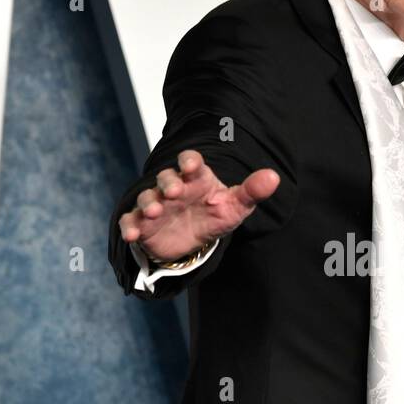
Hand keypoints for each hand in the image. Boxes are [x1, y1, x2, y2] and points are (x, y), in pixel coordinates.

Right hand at [118, 149, 280, 261]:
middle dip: (168, 182)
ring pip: (147, 197)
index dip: (189, 161)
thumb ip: (253, 191)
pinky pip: (131, 221)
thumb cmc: (215, 215)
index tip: (191, 166)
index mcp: (196, 178)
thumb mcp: (237, 206)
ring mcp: (156, 205)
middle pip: (166, 177)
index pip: (190, 162)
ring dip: (148, 202)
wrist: (195, 241)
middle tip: (174, 192)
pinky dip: (129, 226)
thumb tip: (274, 177)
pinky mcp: (143, 224)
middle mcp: (173, 188)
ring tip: (154, 211)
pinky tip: (131, 235)